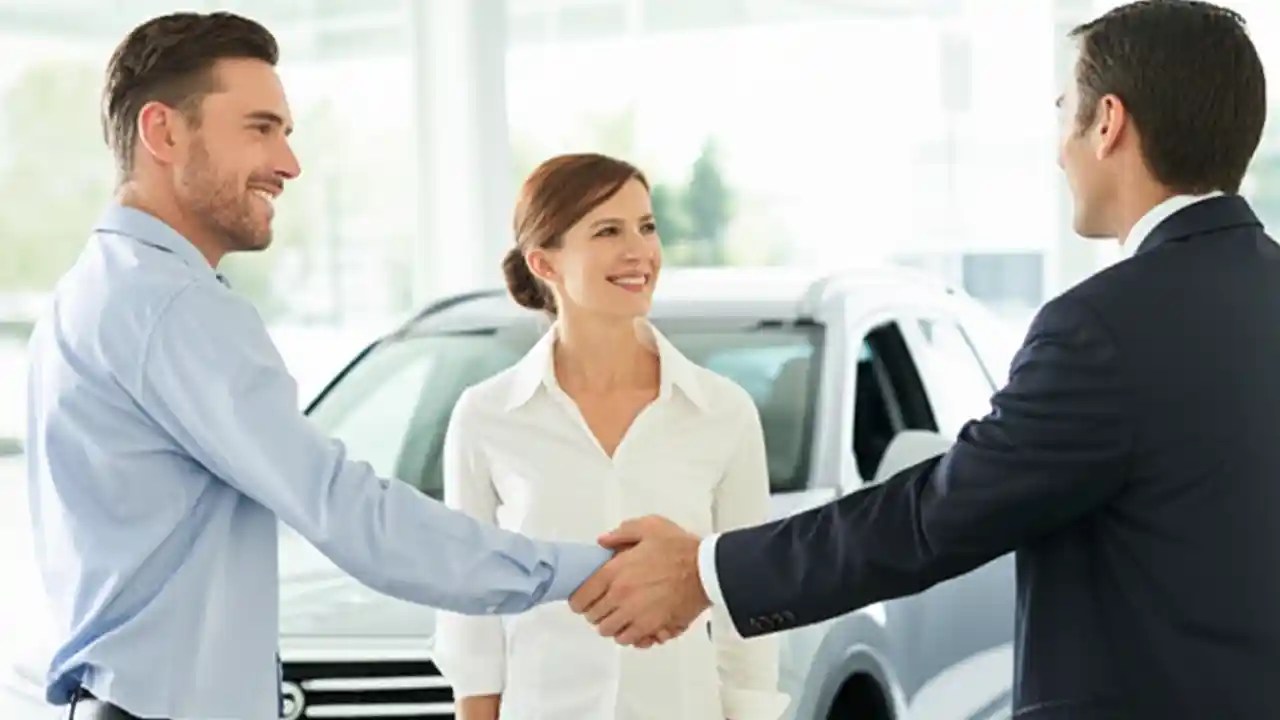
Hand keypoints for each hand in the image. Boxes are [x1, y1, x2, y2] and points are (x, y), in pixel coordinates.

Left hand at [569, 515, 709, 646]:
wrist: (706, 570)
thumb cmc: (679, 548)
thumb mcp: (649, 527)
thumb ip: (622, 533)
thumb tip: (603, 542)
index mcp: (614, 572)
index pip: (582, 596)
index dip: (579, 600)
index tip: (582, 600)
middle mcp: (620, 596)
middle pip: (593, 616)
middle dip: (595, 612)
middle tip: (603, 606)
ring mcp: (635, 614)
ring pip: (607, 630)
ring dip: (610, 624)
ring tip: (618, 617)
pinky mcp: (651, 627)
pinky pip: (628, 640)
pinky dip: (627, 635)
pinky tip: (633, 626)